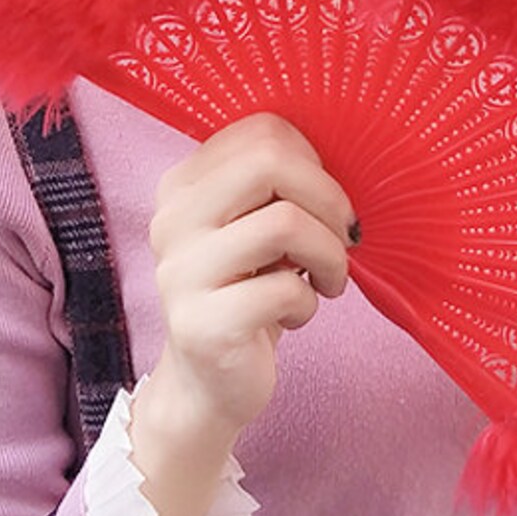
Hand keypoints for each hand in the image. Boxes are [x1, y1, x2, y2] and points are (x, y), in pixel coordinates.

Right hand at [148, 112, 355, 434]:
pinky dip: (309, 302)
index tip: (323, 201)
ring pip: (285, 222)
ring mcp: (180, 272)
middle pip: (270, 161)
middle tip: (344, 236)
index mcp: (183, 185)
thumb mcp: (257, 228)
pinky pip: (285, 288)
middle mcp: (172, 220)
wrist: (208, 384)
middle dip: (328, 197)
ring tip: (328, 280)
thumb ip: (278, 187)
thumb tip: (344, 154)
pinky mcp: (202, 324)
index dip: (312, 161)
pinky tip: (297, 314)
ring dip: (330, 255)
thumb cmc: (248, 293)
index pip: (260, 130)